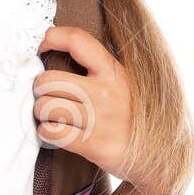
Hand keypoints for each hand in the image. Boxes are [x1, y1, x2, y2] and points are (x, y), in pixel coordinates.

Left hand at [34, 24, 139, 183]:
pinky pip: (51, 132)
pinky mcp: (91, 144)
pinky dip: (47, 132)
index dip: (52, 37)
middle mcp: (104, 92)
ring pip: (45, 107)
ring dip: (42, 112)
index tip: (42, 46)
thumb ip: (97, 66)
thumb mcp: (122, 83)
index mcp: (112, 71)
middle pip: (49, 80)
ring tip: (52, 115)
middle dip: (40, 88)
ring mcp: (98, 119)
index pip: (77, 40)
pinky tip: (57, 131)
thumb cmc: (128, 117)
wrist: (152, 157)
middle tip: (48, 94)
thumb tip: (56, 46)